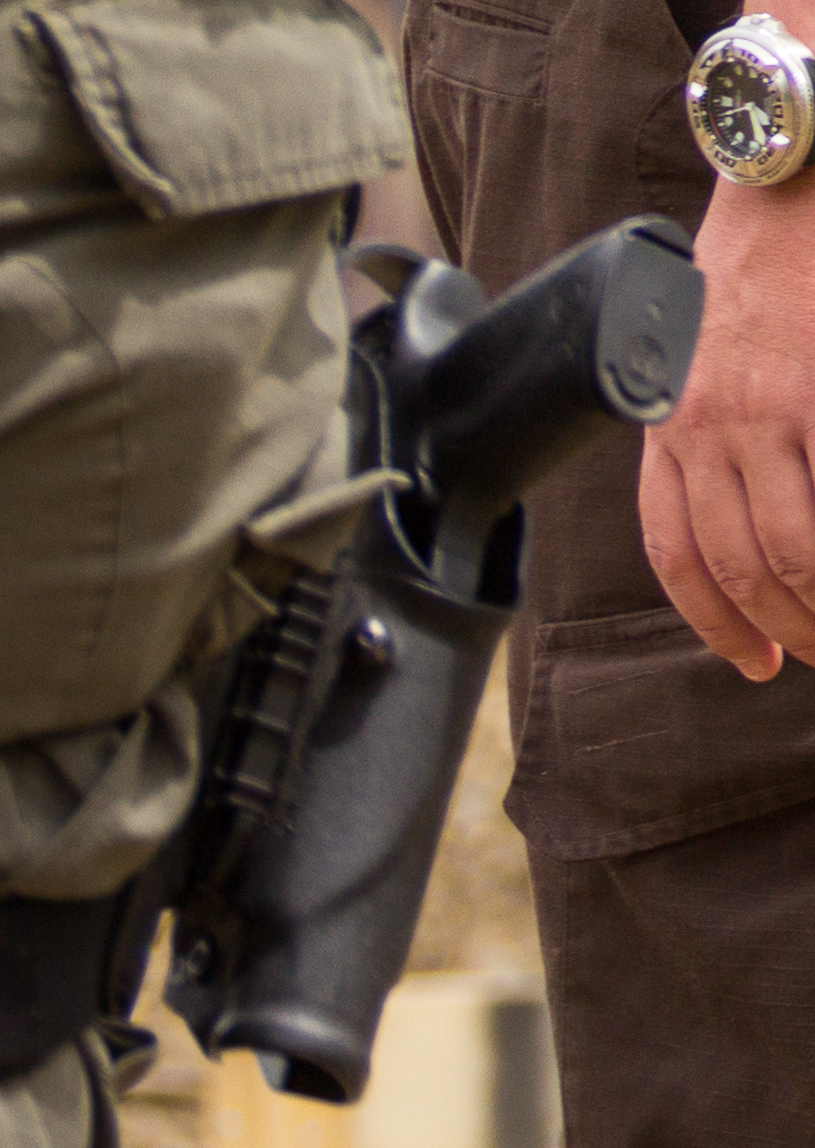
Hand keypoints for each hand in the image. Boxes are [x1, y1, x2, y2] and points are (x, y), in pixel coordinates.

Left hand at [646, 177, 814, 674]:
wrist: (787, 177)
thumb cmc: (750, 262)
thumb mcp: (694, 354)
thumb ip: (703, 429)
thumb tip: (736, 504)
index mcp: (667, 426)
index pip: (676, 553)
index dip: (716, 620)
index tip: (753, 659)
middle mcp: (706, 428)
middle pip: (737, 566)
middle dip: (781, 627)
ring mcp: (768, 411)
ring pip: (792, 549)